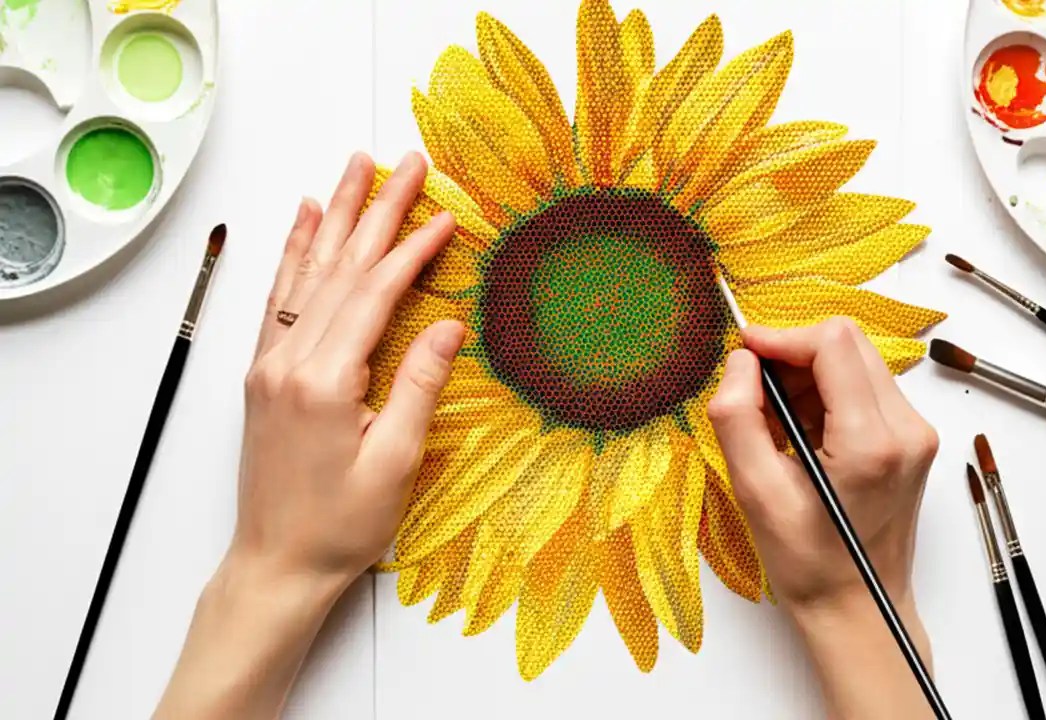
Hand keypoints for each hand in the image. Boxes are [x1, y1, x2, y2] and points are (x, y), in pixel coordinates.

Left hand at [233, 151, 464, 588]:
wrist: (277, 565)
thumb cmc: (340, 525)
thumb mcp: (394, 463)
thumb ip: (418, 387)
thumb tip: (449, 325)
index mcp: (323, 381)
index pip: (375, 294)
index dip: (412, 249)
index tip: (445, 214)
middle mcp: (288, 361)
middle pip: (340, 268)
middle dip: (376, 209)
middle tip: (404, 161)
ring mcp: (269, 364)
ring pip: (307, 272)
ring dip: (334, 216)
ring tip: (354, 169)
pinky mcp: (263, 374)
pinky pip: (279, 297)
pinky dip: (293, 253)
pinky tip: (304, 221)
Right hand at [708, 318, 937, 718]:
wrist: (858, 608)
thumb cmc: (809, 564)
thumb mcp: (755, 493)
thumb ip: (738, 417)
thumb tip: (740, 362)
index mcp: (871, 443)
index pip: (833, 343)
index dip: (781, 338)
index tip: (744, 354)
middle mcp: (907, 430)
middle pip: (848, 343)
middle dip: (794, 354)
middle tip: (756, 390)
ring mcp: (916, 434)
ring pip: (857, 361)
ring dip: (810, 375)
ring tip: (777, 421)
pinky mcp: (913, 440)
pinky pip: (866, 388)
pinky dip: (828, 395)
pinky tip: (803, 432)